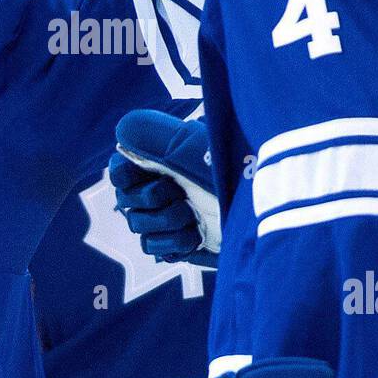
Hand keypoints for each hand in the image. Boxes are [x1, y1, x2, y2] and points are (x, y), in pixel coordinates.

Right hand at [109, 110, 218, 263]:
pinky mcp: (174, 244)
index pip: (119, 169)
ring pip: (137, 225)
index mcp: (160, 161)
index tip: (151, 174)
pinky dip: (174, 242)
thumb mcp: (195, 147)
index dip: (126, 175)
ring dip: (167, 221)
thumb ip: (155, 136)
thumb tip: (123, 130)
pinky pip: (152, 247)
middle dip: (154, 198)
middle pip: (125, 200)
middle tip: (181, 194)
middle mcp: (158, 188)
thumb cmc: (232, 173)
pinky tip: (195, 235)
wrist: (258, 212)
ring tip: (193, 216)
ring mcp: (165, 217)